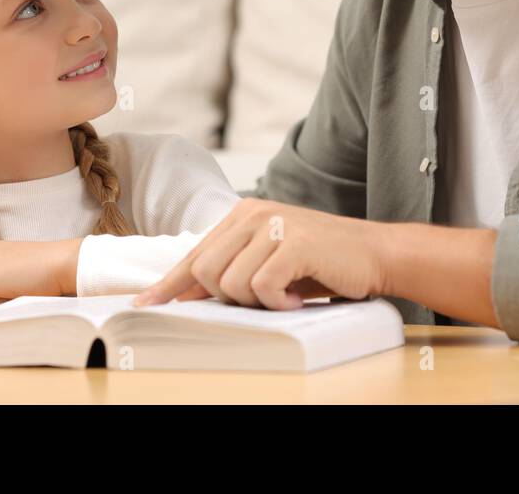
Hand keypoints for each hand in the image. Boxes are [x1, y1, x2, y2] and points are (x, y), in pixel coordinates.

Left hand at [131, 198, 387, 309]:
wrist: (376, 255)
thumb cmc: (322, 263)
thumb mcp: (270, 261)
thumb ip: (231, 269)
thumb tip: (185, 294)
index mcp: (243, 214)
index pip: (195, 254)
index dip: (168, 284)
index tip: (142, 305)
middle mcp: (254, 213)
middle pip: (206, 272)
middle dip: (229, 297)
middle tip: (266, 297)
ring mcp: (273, 225)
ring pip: (231, 283)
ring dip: (258, 301)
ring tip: (286, 292)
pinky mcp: (293, 242)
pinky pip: (261, 287)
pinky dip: (278, 301)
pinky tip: (298, 293)